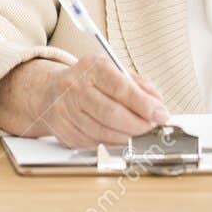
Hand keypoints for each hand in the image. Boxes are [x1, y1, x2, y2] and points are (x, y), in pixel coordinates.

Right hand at [0, 55, 166, 147]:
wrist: (50, 91)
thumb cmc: (89, 82)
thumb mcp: (114, 72)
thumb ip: (139, 86)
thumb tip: (159, 105)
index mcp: (91, 68)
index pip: (121, 87)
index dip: (144, 105)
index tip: (161, 115)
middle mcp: (74, 86)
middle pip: (111, 113)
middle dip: (138, 125)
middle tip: (151, 128)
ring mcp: (65, 110)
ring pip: (103, 133)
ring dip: (127, 138)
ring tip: (137, 134)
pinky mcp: (62, 130)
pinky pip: (93, 143)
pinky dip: (110, 143)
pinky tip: (116, 136)